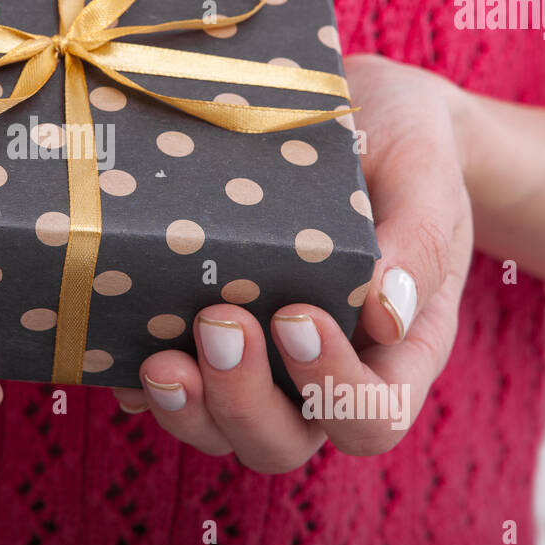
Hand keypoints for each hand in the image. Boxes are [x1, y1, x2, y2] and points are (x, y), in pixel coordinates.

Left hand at [110, 53, 473, 471]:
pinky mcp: (201, 337)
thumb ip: (417, 239)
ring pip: (220, 430)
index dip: (331, 387)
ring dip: (187, 409)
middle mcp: (325, 369)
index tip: (295, 315)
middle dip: (243, 401)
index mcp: (398, 346)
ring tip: (159, 359)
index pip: (372, 416)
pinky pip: (167, 389)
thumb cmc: (402, 140)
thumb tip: (384, 314)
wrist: (357, 102)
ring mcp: (260, 361)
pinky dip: (137, 382)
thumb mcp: (423, 172)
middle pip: (285, 441)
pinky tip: (121, 347)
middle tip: (220, 324)